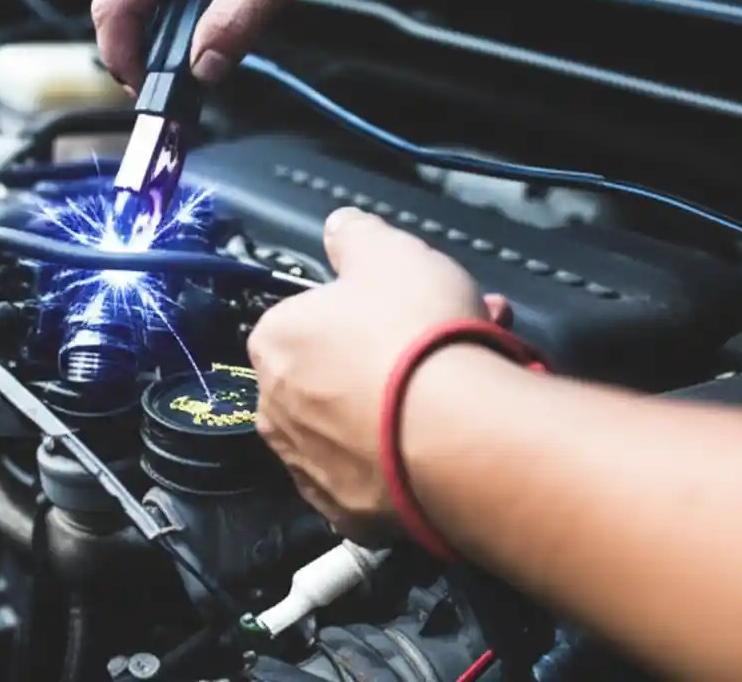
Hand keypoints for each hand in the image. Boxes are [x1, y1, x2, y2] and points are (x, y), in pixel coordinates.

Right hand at [92, 0, 323, 89]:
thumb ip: (237, 20)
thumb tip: (204, 68)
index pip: (113, 5)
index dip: (123, 57)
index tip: (150, 92)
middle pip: (120, 5)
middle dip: (145, 49)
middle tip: (178, 85)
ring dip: (166, 33)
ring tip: (201, 54)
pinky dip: (181, 14)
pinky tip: (208, 25)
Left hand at [247, 207, 494, 544]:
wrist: (454, 434)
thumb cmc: (413, 336)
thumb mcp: (387, 251)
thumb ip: (355, 235)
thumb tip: (340, 227)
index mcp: (274, 342)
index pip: (307, 317)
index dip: (362, 308)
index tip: (406, 306)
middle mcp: (277, 409)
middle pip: (336, 373)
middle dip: (390, 355)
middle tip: (444, 342)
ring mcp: (309, 468)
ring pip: (358, 425)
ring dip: (401, 403)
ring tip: (466, 385)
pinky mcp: (348, 515)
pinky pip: (376, 477)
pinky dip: (406, 457)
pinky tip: (449, 440)